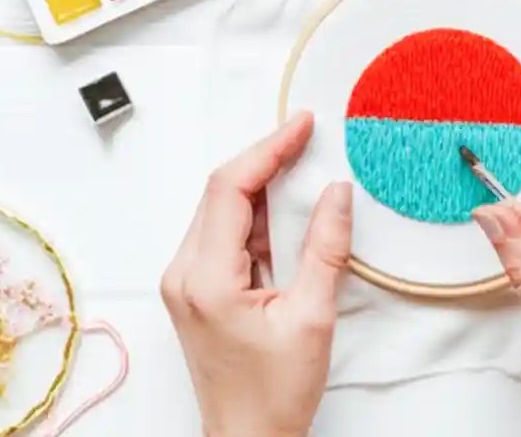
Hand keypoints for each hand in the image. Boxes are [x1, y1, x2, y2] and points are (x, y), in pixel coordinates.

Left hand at [161, 112, 352, 436]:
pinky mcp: (197, 290)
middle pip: (222, 193)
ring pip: (224, 212)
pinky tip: (290, 214)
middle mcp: (184, 274)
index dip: (268, 148)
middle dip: (266, 161)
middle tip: (309, 139)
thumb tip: (336, 194)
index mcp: (205, 278)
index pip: (231, 188)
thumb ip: (325, 249)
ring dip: (264, 190)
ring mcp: (186, 282)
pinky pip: (226, 236)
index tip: (301, 125)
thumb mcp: (312, 317)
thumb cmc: (274, 394)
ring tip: (307, 170)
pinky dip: (258, 219)